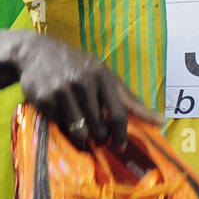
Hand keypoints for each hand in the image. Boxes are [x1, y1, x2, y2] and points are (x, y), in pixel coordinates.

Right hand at [15, 32, 163, 150]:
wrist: (38, 52)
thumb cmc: (80, 67)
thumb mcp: (106, 76)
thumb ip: (130, 100)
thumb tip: (160, 122)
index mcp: (103, 76)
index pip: (118, 113)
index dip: (121, 134)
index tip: (120, 146)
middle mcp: (83, 82)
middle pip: (98, 125)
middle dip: (100, 137)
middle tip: (99, 139)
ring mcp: (62, 90)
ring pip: (78, 129)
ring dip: (83, 138)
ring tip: (83, 134)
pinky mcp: (43, 99)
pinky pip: (59, 125)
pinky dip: (63, 127)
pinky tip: (63, 117)